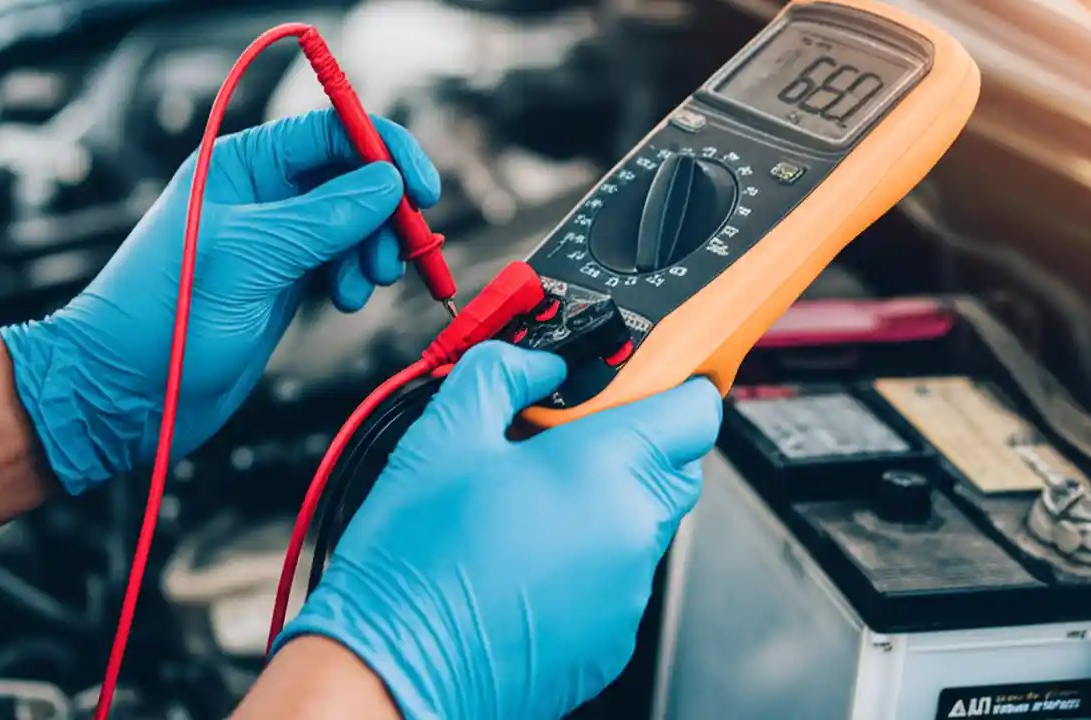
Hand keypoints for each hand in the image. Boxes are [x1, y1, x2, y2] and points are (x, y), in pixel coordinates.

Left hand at [0, 110, 440, 493]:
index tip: (422, 189)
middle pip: (352, 177)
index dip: (385, 151)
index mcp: (241, 165)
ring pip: (354, 222)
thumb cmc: (165, 318)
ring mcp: (276, 239)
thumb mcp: (250, 258)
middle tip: (390, 259)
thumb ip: (325, 217)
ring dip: (372, 252)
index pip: (330, 131)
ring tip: (357, 291)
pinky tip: (345, 301)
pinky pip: (341, 260)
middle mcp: (262, 194)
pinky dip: (356, 277)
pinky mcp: (284, 280)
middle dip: (383, 214)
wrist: (128, 393)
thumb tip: (389, 183)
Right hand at [280, 342, 722, 718]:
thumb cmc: (417, 564)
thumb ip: (502, 373)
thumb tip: (534, 363)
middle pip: (675, 465)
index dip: (670, 384)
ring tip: (525, 504)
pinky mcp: (608, 641)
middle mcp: (632, 533)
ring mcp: (625, 594)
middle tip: (564, 436)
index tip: (636, 379)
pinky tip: (522, 558)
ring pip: (641, 524)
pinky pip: (615, 578)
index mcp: (609, 468)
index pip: (695, 408)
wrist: (395, 674)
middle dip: (634, 441)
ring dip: (603, 502)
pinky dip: (586, 559)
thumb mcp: (444, 435)